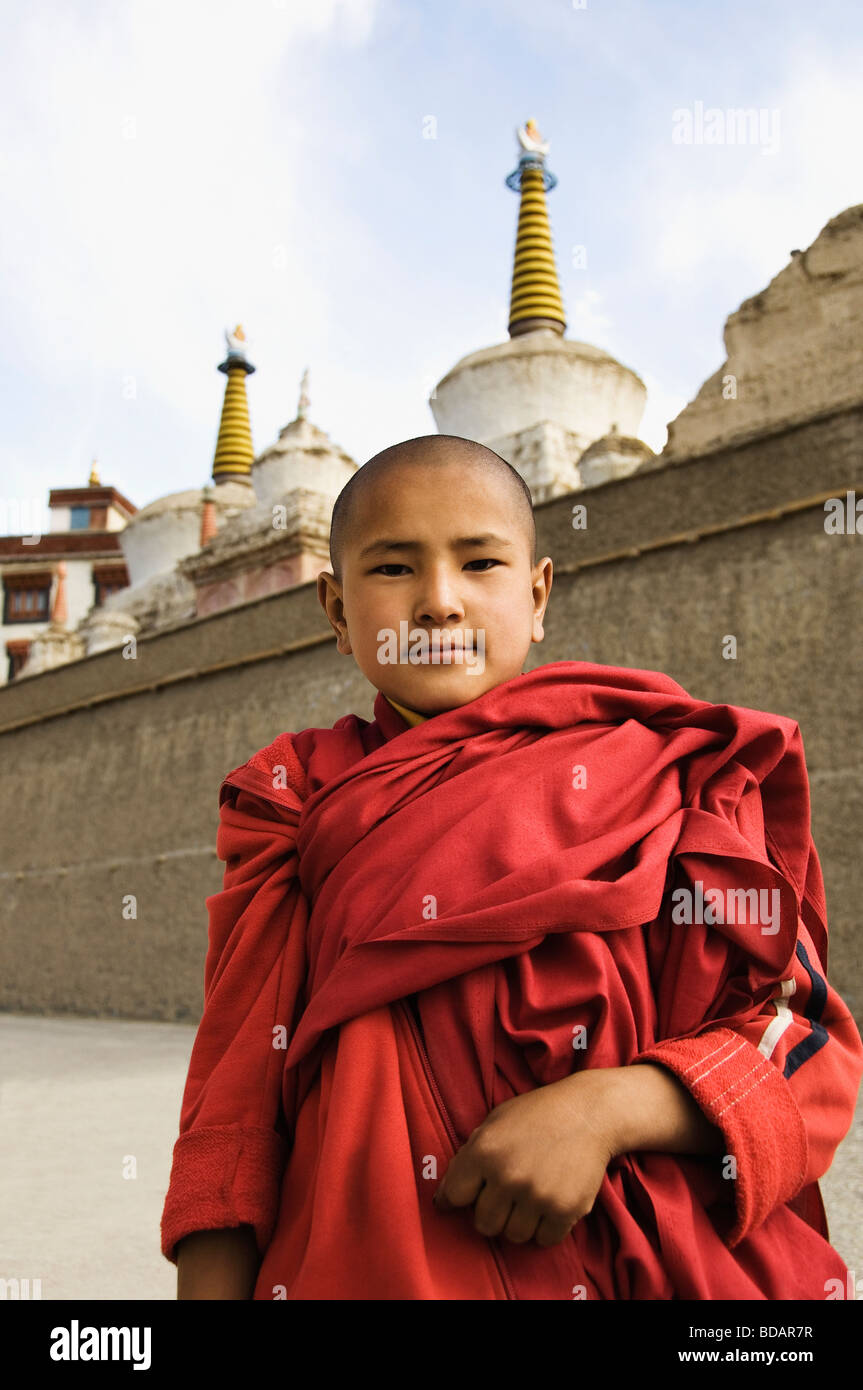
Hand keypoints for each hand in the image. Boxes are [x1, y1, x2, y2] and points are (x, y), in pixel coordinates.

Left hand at [433, 1074, 615, 1247]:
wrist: (589, 1112)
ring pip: (514, 1236)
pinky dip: (545, 1227)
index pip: (453, 1195)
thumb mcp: (494, 1122)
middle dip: (492, 1212)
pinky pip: (544, 1240)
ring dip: (519, 1222)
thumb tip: (445, 1196)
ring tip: (530, 1197)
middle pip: (484, 1224)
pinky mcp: (565, 1210)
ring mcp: (537, 1196)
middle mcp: (508, 1176)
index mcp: (484, 1151)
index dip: (456, 1198)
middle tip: (505, 1196)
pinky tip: (549, 1203)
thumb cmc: (537, 1115)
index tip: (462, 1200)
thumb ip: (470, 1156)